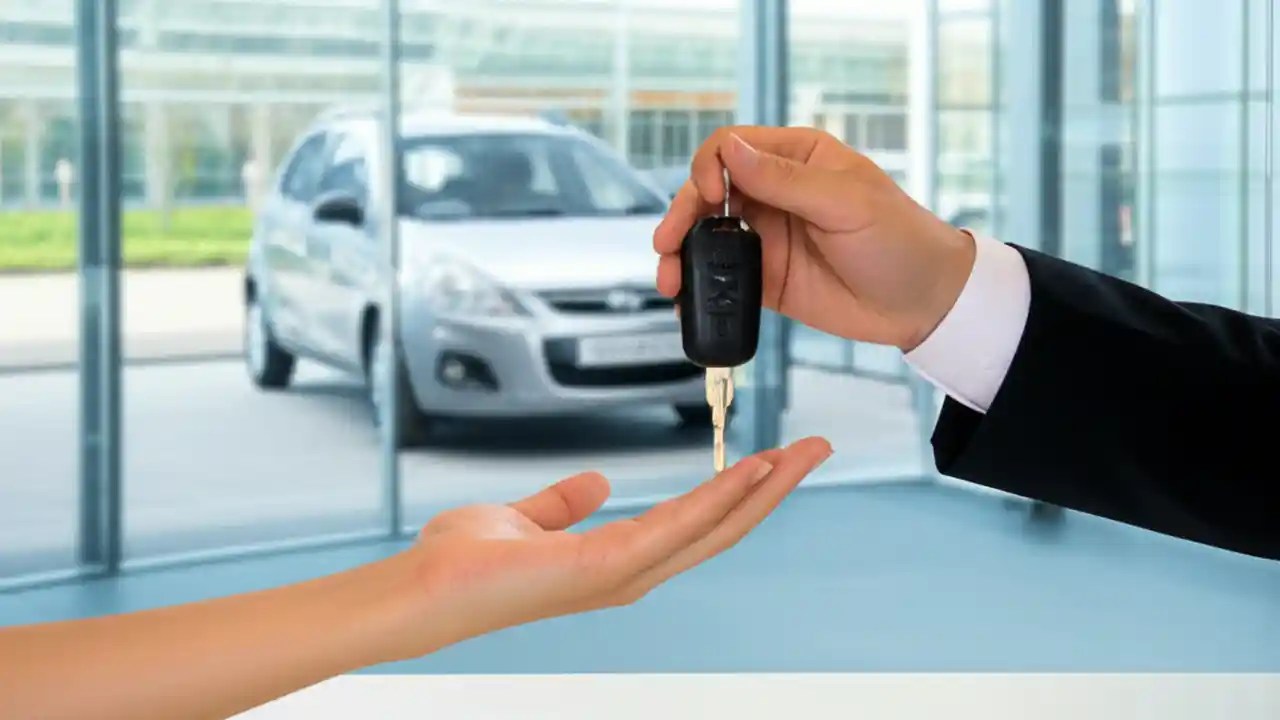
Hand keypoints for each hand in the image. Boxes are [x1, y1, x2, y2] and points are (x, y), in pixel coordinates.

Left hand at [381, 436, 831, 660]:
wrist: (423, 591)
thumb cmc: (463, 564)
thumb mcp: (526, 517)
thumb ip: (564, 503)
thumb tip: (597, 482)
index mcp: (618, 559)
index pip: (697, 524)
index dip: (742, 493)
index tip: (776, 458)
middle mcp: (632, 573)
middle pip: (722, 529)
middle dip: (773, 490)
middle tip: (816, 449)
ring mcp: (623, 575)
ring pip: (712, 529)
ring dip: (761, 490)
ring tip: (800, 454)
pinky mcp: (606, 567)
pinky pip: (676, 528)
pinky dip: (718, 499)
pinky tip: (747, 470)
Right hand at [654, 126, 976, 350]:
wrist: (926, 304)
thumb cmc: (900, 240)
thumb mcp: (847, 203)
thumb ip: (785, 180)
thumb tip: (730, 152)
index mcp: (797, 159)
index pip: (731, 148)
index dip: (709, 168)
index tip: (708, 195)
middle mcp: (776, 193)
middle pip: (709, 194)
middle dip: (682, 216)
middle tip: (666, 244)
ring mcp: (769, 236)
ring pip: (708, 237)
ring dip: (682, 254)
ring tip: (669, 280)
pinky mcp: (768, 278)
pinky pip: (724, 278)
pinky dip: (701, 287)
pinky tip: (688, 300)